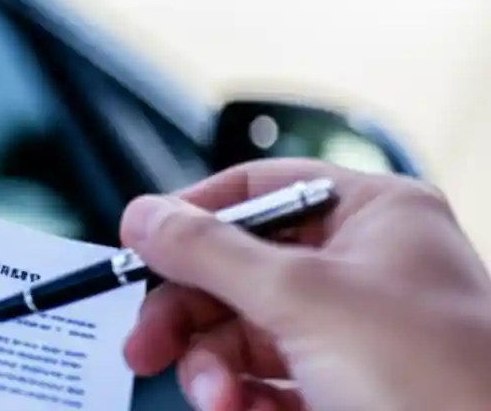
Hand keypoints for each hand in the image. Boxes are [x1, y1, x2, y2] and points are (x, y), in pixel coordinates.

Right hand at [121, 161, 490, 410]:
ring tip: (216, 398)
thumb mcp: (301, 298)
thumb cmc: (440, 380)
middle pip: (237, 269)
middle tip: (147, 346)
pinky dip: (244, 399)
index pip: (257, 190)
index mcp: (371, 216)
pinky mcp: (349, 390)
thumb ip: (209, 251)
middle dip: (191, 315)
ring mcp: (357, 332)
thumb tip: (144, 216)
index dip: (193, 217)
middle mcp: (364, 266)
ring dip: (214, 368)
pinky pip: (270, 381)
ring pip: (246, 332)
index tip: (140, 249)